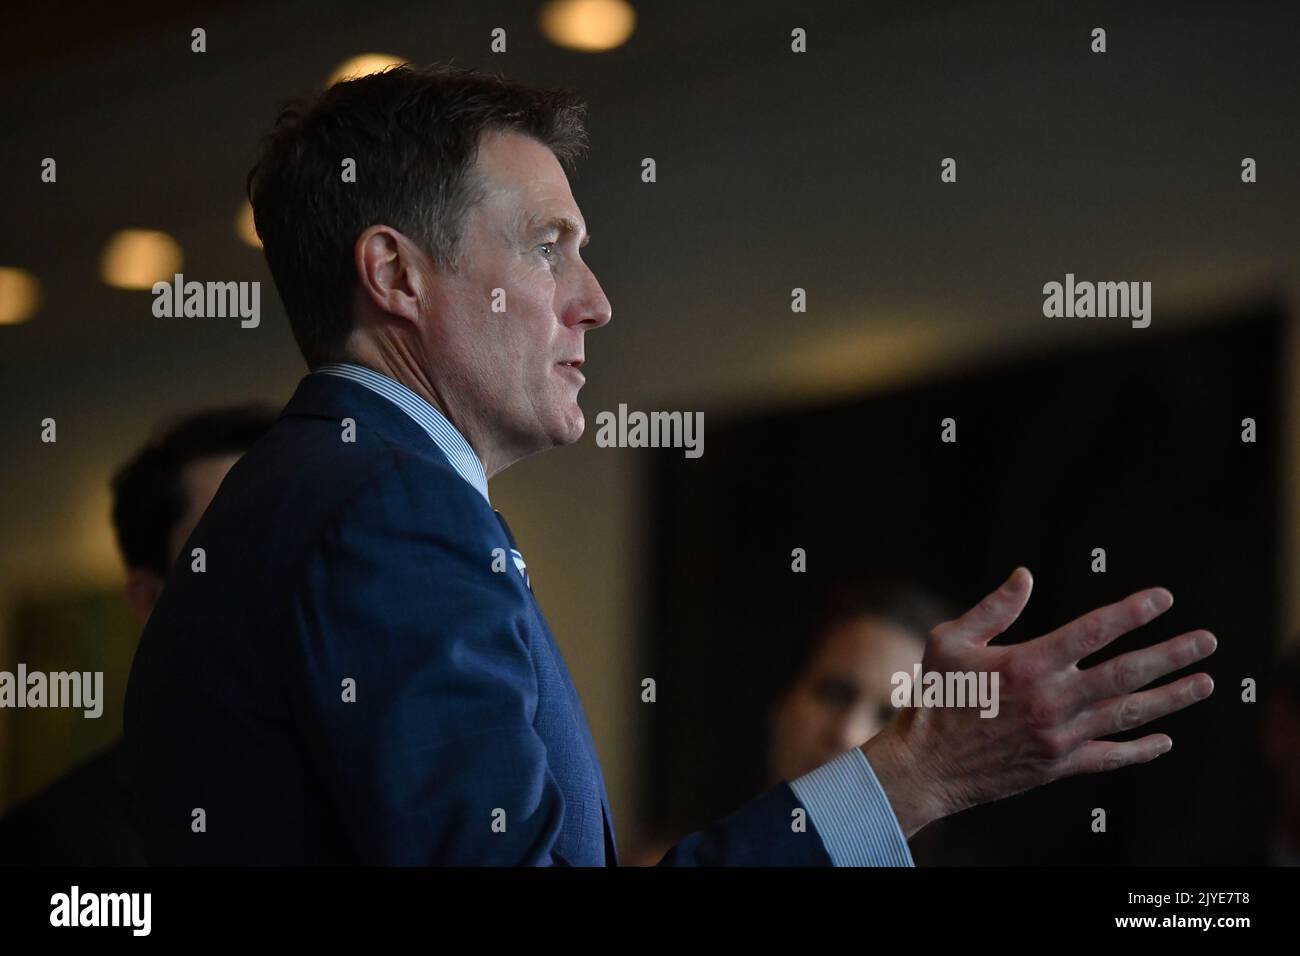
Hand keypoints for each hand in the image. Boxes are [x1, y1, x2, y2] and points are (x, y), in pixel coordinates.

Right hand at [861, 567, 1215, 836]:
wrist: (926, 764)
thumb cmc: (935, 697)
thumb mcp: (951, 641)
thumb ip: (994, 609)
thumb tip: (1025, 576)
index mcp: (1028, 664)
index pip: (1094, 631)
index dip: (1133, 612)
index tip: (1163, 599)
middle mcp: (1053, 700)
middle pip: (1126, 673)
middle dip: (1172, 655)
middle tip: (1206, 642)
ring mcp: (1060, 736)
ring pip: (1128, 714)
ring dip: (1171, 698)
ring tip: (1204, 683)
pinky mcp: (1059, 765)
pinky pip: (1110, 757)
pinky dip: (1141, 750)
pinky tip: (1165, 740)